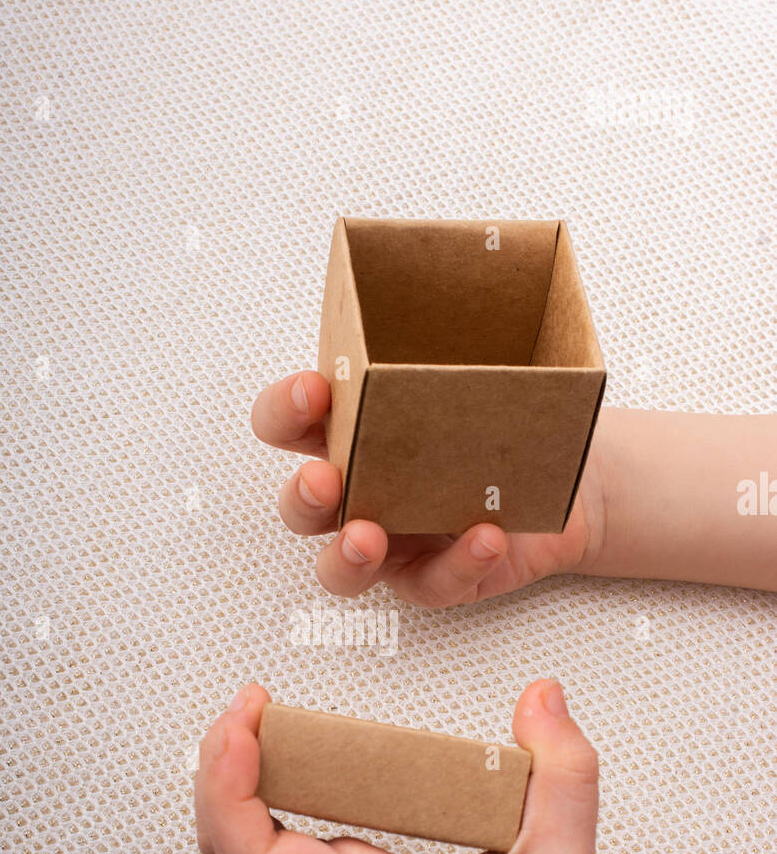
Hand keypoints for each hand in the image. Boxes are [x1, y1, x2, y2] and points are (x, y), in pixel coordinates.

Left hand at [194, 680, 605, 853]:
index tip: (244, 724)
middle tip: (250, 702)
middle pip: (230, 848)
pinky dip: (259, 798)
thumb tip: (541, 695)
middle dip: (220, 769)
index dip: (228, 788)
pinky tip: (280, 757)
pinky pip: (272, 850)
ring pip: (244, 851)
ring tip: (258, 719)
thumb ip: (564, 771)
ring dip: (233, 783)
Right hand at [250, 370, 605, 606]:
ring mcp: (392, 544)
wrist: (568, 481)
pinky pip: (434, 583)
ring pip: (341, 567)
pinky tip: (485, 536)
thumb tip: (482, 270)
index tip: (312, 389)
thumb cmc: (508, 423)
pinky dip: (457, 564)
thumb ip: (459, 346)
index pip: (287, 423)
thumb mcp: (481, 376)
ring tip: (367, 538)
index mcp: (349, 433)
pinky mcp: (436, 578)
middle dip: (302, 495)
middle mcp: (359, 493)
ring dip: (345, 556)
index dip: (284, 410)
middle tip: (324, 481)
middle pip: (301, 505)